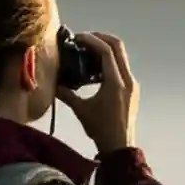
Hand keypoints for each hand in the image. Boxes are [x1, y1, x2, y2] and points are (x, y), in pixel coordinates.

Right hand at [56, 32, 138, 151]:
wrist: (120, 146)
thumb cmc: (101, 129)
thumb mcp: (81, 110)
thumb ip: (66, 93)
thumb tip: (52, 83)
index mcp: (116, 83)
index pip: (107, 51)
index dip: (91, 40)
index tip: (77, 38)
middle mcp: (128, 80)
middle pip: (118, 47)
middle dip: (100, 38)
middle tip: (83, 39)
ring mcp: (132, 84)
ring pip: (121, 56)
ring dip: (105, 49)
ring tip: (87, 51)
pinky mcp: (132, 89)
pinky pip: (121, 66)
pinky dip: (109, 61)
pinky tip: (94, 68)